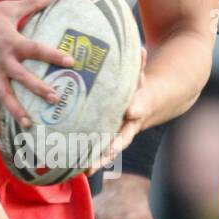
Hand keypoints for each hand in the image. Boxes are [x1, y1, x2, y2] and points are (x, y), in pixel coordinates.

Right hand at [0, 0, 75, 136]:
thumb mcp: (9, 8)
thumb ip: (33, 4)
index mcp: (12, 42)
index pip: (37, 50)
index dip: (53, 55)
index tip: (70, 62)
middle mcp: (2, 60)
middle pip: (22, 77)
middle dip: (38, 89)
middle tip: (55, 100)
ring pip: (4, 95)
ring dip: (16, 111)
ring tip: (29, 125)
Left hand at [86, 48, 149, 174]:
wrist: (144, 106)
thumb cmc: (137, 89)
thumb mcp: (140, 77)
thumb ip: (139, 66)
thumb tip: (140, 48)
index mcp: (137, 111)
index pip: (138, 109)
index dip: (136, 109)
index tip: (131, 111)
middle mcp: (127, 127)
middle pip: (121, 140)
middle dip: (112, 148)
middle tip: (106, 154)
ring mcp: (116, 136)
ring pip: (108, 151)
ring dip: (97, 161)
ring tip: (86, 170)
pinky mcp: (105, 141)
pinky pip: (96, 151)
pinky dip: (88, 160)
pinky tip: (74, 167)